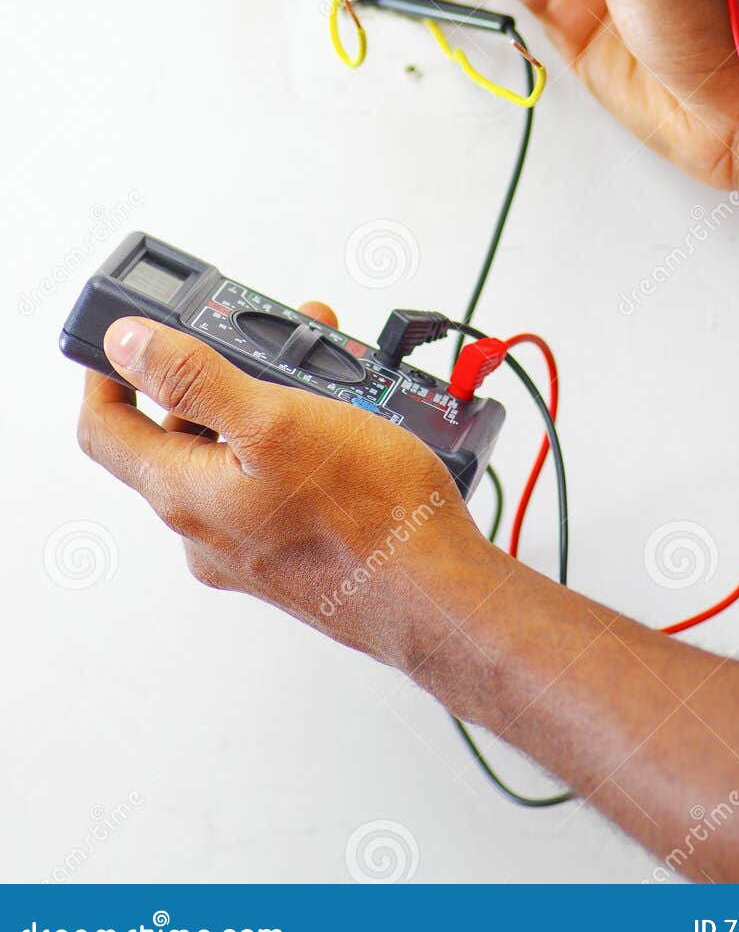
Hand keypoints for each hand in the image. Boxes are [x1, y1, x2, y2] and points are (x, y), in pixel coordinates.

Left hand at [76, 302, 488, 664]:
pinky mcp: (292, 551)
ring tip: (325, 371)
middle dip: (219, 372)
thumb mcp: (276, 421)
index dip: (106, 374)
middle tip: (264, 337)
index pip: (105, 429)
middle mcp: (206, 527)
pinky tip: (346, 420)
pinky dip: (297, 439)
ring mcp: (249, 544)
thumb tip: (127, 345)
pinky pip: (273, 481)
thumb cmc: (371, 518)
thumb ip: (195, 379)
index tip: (131, 336)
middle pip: (179, 433)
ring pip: (236, 453)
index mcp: (185, 494)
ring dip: (269, 400)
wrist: (439, 595)